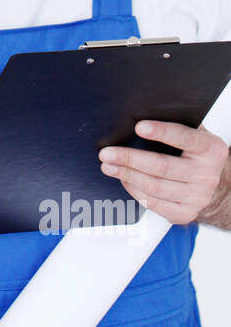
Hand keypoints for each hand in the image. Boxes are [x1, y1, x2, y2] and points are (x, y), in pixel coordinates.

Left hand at [99, 121, 229, 224]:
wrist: (218, 187)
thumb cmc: (198, 156)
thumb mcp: (196, 136)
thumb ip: (177, 125)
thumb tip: (141, 114)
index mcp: (210, 149)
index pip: (184, 138)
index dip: (161, 132)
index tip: (139, 127)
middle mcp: (206, 174)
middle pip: (162, 166)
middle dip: (130, 159)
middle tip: (107, 153)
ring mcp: (197, 196)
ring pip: (154, 187)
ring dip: (127, 175)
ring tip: (109, 166)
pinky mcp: (185, 213)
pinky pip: (153, 203)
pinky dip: (134, 191)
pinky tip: (124, 180)